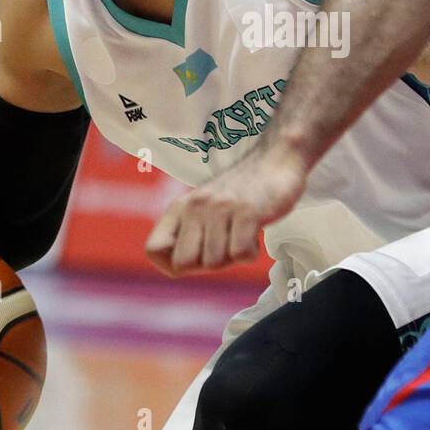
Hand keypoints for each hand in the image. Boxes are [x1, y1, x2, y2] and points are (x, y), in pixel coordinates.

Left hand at [145, 144, 308, 276]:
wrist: (276, 161)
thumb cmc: (241, 195)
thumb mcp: (204, 209)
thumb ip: (188, 235)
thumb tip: (176, 268)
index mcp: (180, 207)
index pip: (153, 250)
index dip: (175, 263)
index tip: (198, 254)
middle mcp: (195, 206)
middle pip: (184, 263)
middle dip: (206, 266)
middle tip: (225, 247)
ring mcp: (221, 208)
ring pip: (214, 262)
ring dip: (232, 258)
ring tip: (242, 235)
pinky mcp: (247, 212)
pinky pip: (240, 254)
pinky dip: (251, 253)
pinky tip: (255, 235)